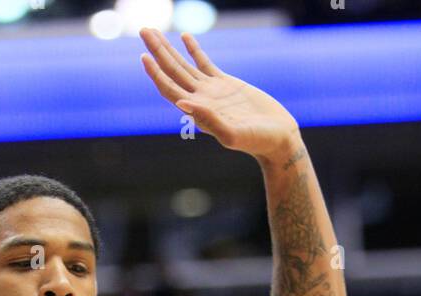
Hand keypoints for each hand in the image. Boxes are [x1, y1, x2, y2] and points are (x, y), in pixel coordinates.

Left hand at [139, 28, 299, 159]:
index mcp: (198, 111)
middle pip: (172, 71)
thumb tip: (182, 103)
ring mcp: (211, 91)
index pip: (170, 89)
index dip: (156, 73)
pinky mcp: (225, 84)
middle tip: (143, 29)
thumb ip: (209, 120)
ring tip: (153, 31)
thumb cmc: (257, 141)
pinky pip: (204, 63)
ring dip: (168, 48)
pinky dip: (194, 49)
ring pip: (184, 65)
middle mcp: (200, 100)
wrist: (276, 138)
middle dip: (157, 51)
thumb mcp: (232, 133)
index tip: (144, 56)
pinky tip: (185, 37)